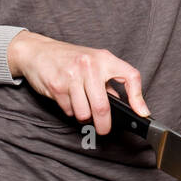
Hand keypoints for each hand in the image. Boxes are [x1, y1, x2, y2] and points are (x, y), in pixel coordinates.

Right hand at [6, 30, 145, 135]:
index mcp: (105, 58)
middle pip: (103, 107)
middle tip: (104, 129)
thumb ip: (108, 82)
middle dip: (104, 125)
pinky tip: (68, 99)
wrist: (39, 51)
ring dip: (83, 116)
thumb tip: (123, 104)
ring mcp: (73, 76)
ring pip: (84, 113)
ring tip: (82, 106)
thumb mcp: (94, 62)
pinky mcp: (57, 86)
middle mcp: (90, 66)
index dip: (138, 98)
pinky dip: (70, 110)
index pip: (130, 76)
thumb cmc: (70, 58)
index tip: (142, 113)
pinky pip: (69, 110)